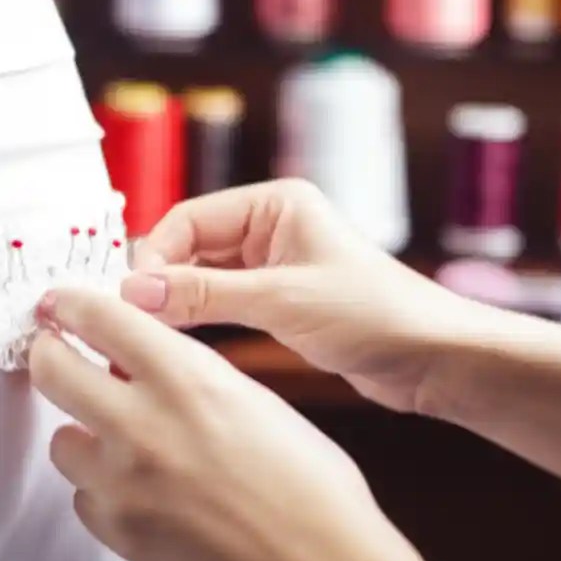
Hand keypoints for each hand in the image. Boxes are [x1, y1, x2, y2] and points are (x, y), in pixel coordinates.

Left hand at [29, 289, 437, 560]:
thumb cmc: (309, 487)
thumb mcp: (252, 398)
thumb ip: (187, 373)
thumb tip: (140, 363)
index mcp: (186, 378)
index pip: (98, 317)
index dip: (70, 304)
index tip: (60, 305)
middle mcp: (144, 424)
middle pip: (51, 369)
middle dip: (49, 355)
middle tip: (55, 352)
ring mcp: (123, 482)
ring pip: (61, 440)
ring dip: (84, 432)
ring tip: (121, 438)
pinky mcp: (118, 530)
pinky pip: (84, 496)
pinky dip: (104, 489)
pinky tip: (143, 489)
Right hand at [124, 179, 508, 414]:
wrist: (432, 357)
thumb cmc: (376, 313)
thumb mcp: (281, 300)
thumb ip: (204, 294)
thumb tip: (136, 289)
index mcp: (276, 203)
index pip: (190, 218)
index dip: (155, 254)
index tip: (129, 292)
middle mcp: (271, 227)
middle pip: (191, 246)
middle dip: (160, 277)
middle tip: (128, 314)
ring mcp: (273, 265)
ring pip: (201, 277)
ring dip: (175, 300)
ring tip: (144, 329)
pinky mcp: (277, 301)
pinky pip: (220, 302)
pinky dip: (197, 317)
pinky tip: (176, 338)